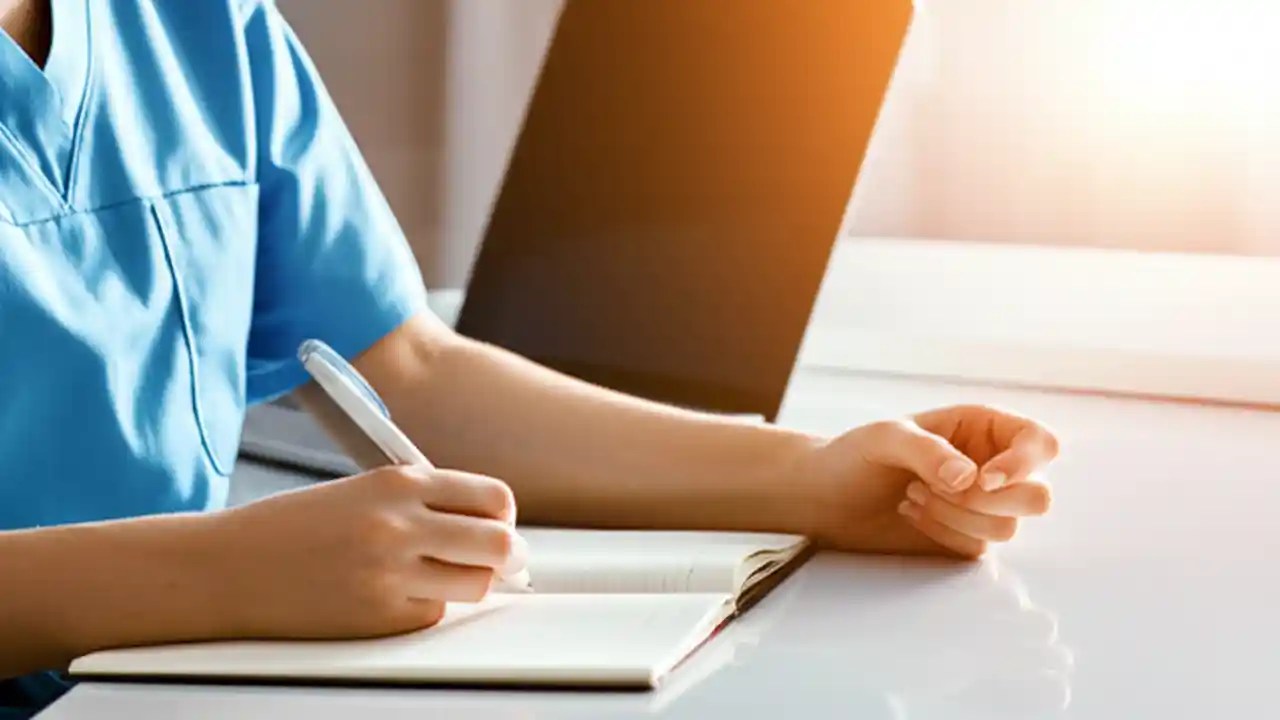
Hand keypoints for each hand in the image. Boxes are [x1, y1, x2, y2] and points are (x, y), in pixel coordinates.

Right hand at [206, 466, 527, 639]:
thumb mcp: (361, 491)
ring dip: (470, 583)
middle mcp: (400, 524)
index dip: (502, 516)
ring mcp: (391, 573)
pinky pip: (434, 615)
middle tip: (501, 561)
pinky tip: (397, 596)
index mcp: (398, 482)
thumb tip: (484, 524)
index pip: (492, 497)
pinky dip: (427, 608)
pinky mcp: (379, 616)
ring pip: (476, 584)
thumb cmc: (291, 528)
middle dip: (507, 555)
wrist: (227, 568)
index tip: (499, 525)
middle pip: (499, 543)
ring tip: (445, 578)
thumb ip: (421, 500)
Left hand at [795, 405, 1059, 557]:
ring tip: (913, 496)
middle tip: (935, 488)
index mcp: (984, 428)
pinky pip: (979, 549)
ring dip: (957, 518)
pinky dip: (944, 535)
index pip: (1041, 443)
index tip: (983, 479)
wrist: (827, 497)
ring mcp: (983, 506)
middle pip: (1037, 496)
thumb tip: (970, 478)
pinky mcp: (967, 539)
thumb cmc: (854, 454)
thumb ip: (928, 451)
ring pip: (1008, 528)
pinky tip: (912, 515)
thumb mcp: (885, 438)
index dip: (1025, 464)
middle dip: (987, 501)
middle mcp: (993, 465)